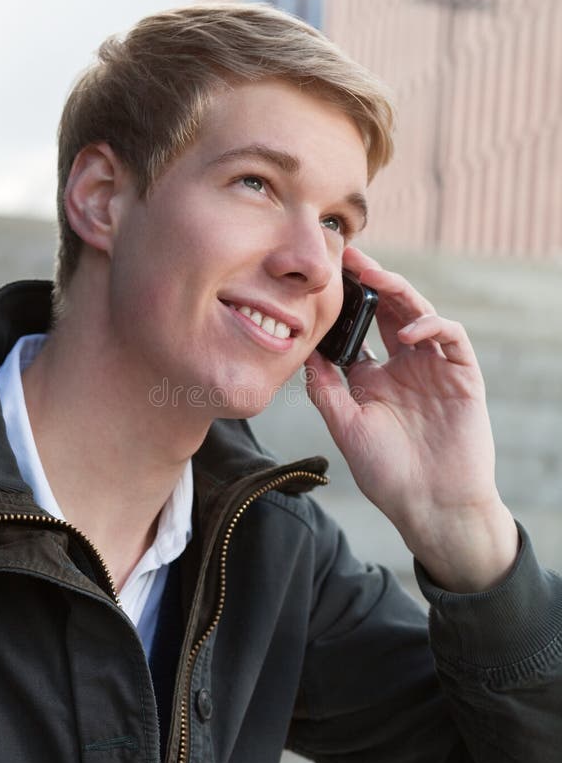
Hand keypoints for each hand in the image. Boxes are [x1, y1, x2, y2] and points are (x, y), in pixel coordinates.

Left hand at [305, 246, 517, 592]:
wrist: (431, 506)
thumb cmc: (387, 473)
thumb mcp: (345, 426)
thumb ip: (324, 387)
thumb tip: (300, 349)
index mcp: (377, 376)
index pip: (362, 327)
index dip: (346, 303)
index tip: (323, 279)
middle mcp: (406, 366)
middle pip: (390, 310)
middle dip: (371, 281)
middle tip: (348, 256)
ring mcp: (435, 368)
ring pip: (420, 313)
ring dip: (399, 290)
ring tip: (373, 274)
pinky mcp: (463, 375)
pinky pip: (451, 337)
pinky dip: (432, 326)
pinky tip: (409, 330)